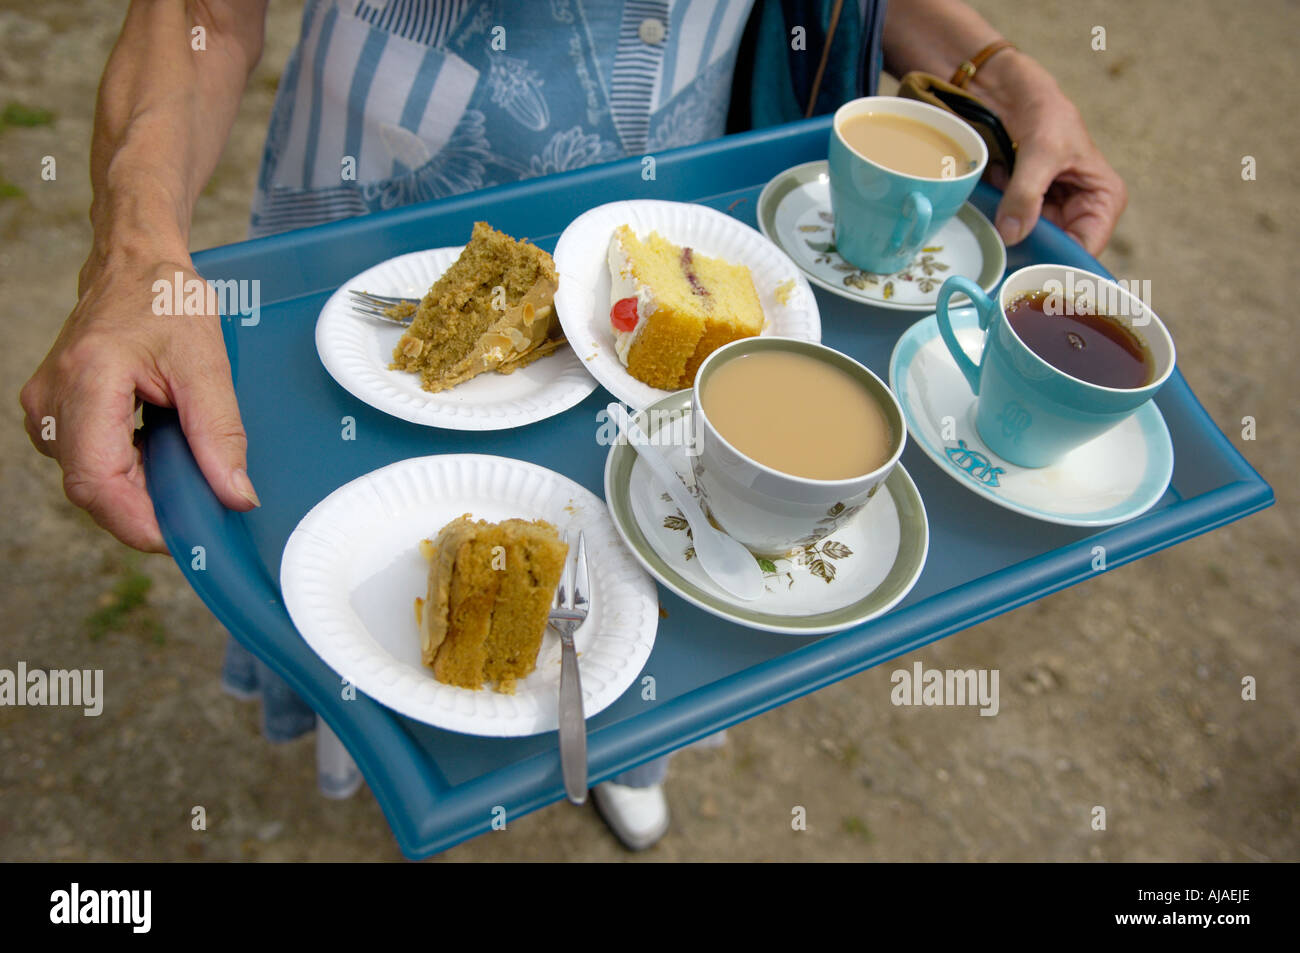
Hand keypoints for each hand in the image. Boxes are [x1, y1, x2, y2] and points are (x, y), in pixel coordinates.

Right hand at [20, 246, 258, 553]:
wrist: (134, 264)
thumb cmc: (166, 301)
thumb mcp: (207, 366)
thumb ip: (221, 435)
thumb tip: (235, 495)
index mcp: (85, 381)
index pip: (97, 481)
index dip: (139, 522)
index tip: (184, 538)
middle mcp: (51, 400)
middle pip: (93, 489)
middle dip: (147, 509)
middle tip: (199, 507)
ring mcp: (45, 408)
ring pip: (91, 480)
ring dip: (138, 488)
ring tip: (182, 465)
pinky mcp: (54, 413)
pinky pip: (89, 462)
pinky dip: (128, 471)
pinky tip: (159, 451)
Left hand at [974, 51, 1127, 255]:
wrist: (1013, 92)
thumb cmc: (1045, 112)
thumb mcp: (1041, 151)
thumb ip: (1027, 194)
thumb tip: (1012, 234)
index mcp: (1103, 199)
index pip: (1086, 249)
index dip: (1061, 266)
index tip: (1032, 278)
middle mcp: (1080, 211)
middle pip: (1056, 252)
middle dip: (1030, 257)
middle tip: (1004, 269)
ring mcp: (1051, 211)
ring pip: (1031, 243)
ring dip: (1010, 239)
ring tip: (996, 232)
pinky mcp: (1025, 207)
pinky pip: (1010, 228)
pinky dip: (998, 223)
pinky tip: (991, 212)